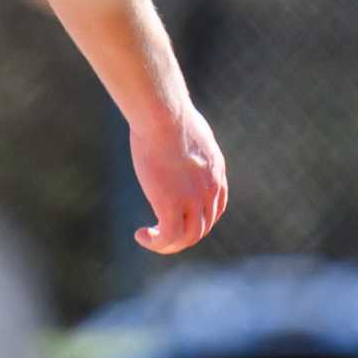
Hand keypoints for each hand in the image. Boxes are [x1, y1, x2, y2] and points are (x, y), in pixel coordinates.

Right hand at [129, 106, 226, 253]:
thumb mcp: (186, 126)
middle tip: (160, 232)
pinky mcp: (172, 205)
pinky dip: (156, 242)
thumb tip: (172, 131)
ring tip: (150, 238)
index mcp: (215, 171)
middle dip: (183, 234)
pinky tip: (142, 235)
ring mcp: (194, 200)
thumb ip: (185, 138)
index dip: (200, 219)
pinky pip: (169, 237)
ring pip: (188, 237)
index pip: (216, 207)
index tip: (181, 218)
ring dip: (169, 244)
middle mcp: (209, 189)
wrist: (164, 116)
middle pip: (202, 226)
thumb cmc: (167, 113)